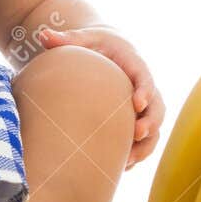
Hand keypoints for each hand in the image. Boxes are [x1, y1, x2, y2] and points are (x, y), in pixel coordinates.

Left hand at [40, 26, 164, 168]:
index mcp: (134, 64)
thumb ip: (65, 39)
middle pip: (158, 106)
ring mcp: (144, 104)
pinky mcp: (137, 118)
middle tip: (137, 134)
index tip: (138, 103)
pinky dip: (137, 153)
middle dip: (151, 121)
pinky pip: (145, 139)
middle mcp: (144, 85)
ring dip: (146, 145)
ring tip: (128, 160)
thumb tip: (43, 34)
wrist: (108, 50)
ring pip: (155, 127)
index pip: (144, 76)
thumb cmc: (94, 44)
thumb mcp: (83, 38)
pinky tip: (121, 167)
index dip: (145, 90)